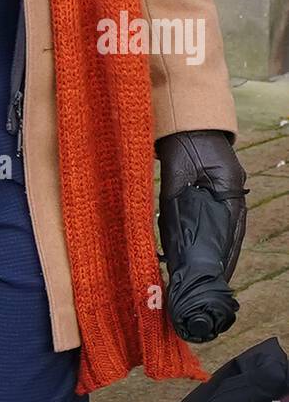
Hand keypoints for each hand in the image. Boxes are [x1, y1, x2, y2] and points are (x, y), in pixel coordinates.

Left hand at [156, 129, 247, 283]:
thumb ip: (174, 203)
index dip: (224, 256)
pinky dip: (210, 234)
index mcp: (229, 187)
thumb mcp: (175, 173)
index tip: (216, 278)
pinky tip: (200, 250)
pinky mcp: (217, 189)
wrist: (182, 118)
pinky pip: (216, 218)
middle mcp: (232, 192)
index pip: (231, 231)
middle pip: (231, 234)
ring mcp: (227, 190)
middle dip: (221, 259)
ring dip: (216, 249)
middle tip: (211, 284)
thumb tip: (170, 240)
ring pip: (224, 228)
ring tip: (207, 275)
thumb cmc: (180, 140)